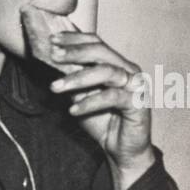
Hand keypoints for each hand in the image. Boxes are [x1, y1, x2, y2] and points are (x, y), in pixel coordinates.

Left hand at [45, 29, 154, 189]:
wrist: (121, 149)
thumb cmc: (103, 121)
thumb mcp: (81, 97)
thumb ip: (72, 80)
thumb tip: (51, 63)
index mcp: (116, 64)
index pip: (96, 43)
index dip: (75, 39)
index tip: (52, 40)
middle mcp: (128, 70)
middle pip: (101, 51)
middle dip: (74, 52)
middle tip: (53, 55)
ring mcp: (135, 85)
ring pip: (106, 72)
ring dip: (77, 78)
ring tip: (55, 87)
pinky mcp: (138, 103)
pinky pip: (112, 97)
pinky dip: (90, 102)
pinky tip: (73, 110)